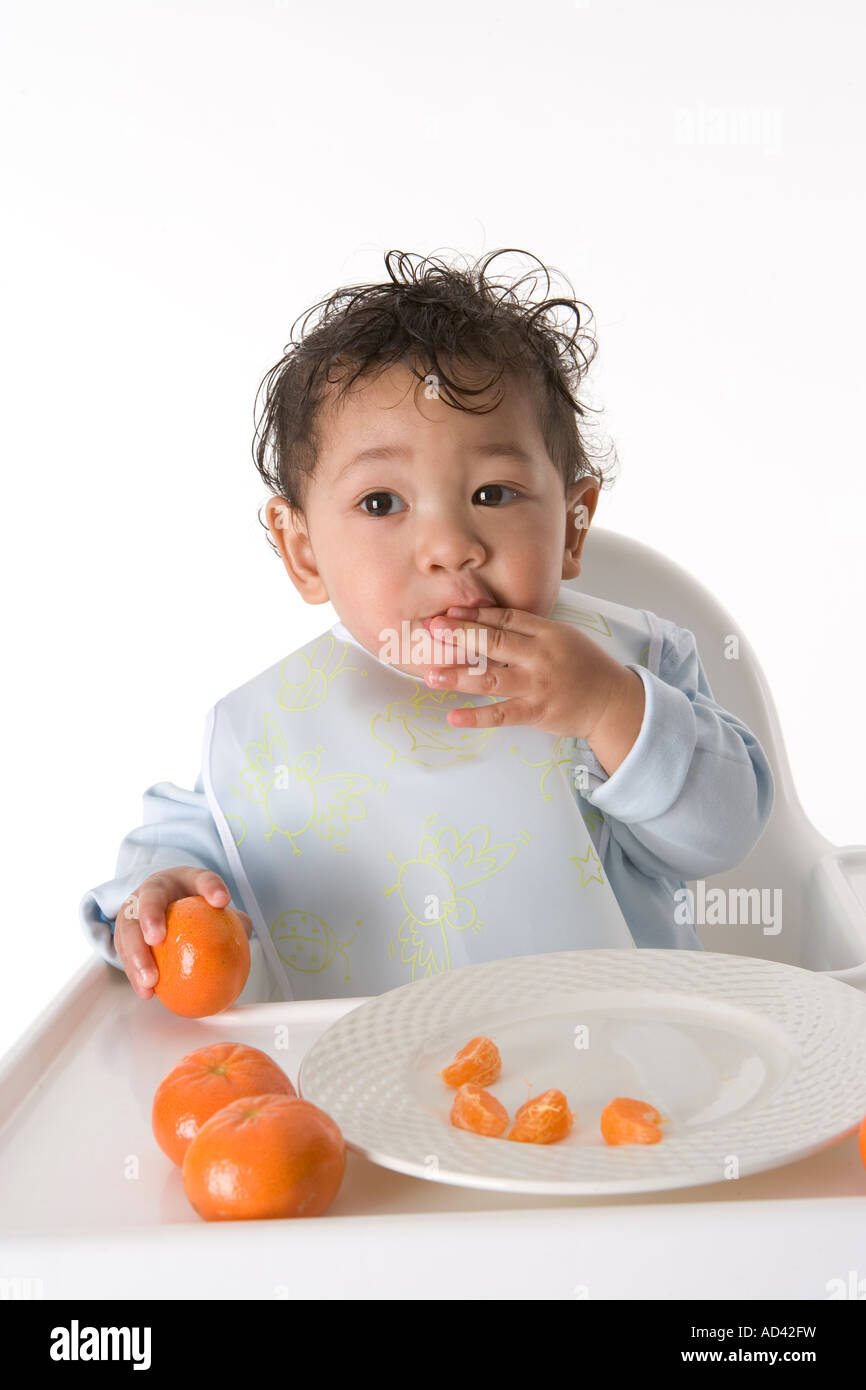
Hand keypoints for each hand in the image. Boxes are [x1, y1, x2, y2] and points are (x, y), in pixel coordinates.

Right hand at [113, 867, 252, 1000]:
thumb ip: (232, 918)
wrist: (160, 905)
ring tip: (150, 980)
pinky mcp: (122, 934)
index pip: (200, 878)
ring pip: (128, 929)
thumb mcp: (212, 907)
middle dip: (150, 917)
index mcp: (180, 879)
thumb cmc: (191, 906)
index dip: (211, 887)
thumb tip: (246, 932)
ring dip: (136, 956)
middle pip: (149, 899)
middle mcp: (151, 890)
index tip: (221, 901)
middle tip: (157, 939)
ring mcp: (132, 911)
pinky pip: (124, 954)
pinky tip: (147, 993)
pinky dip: (134, 974)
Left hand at [423, 603, 634, 740]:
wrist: (612, 701)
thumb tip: (488, 622)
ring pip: (491, 678)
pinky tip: (453, 717)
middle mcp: (540, 656)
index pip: (506, 619)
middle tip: (433, 631)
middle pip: (494, 642)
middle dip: (460, 635)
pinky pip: (501, 714)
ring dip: (458, 676)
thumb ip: (530, 630)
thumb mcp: (563, 637)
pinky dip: (476, 717)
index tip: (449, 613)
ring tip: (431, 676)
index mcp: (547, 632)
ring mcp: (537, 685)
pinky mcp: (536, 712)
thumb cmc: (585, 666)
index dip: (475, 615)